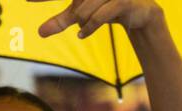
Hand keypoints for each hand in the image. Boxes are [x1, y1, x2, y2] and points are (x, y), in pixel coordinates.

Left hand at [34, 0, 160, 39]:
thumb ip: (62, 21)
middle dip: (71, 14)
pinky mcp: (122, 1)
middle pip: (76, 3)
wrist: (141, 14)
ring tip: (81, 29)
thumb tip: (40, 33)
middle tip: (74, 20)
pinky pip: (100, 16)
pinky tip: (82, 35)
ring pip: (85, 10)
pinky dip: (89, 28)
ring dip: (81, 22)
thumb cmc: (108, 9)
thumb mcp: (82, 15)